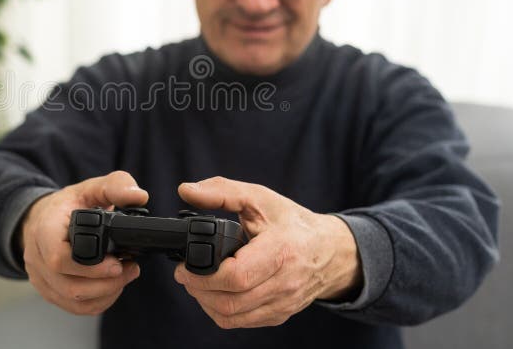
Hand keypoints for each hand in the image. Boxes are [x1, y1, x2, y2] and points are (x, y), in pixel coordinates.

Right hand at [19, 170, 147, 314]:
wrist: (43, 219)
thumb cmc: (67, 206)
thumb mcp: (89, 188)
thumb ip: (115, 186)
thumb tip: (138, 196)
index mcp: (44, 230)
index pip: (57, 258)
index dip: (90, 267)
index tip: (117, 262)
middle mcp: (37, 257)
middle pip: (70, 286)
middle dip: (106, 283)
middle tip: (130, 269)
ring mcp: (41, 278)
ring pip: (73, 301)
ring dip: (106, 293)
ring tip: (125, 275)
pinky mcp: (50, 291)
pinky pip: (74, 307)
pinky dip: (98, 301)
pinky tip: (112, 286)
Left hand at [173, 176, 360, 328]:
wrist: (329, 250)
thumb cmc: (292, 223)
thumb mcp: (259, 197)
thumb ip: (222, 192)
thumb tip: (186, 190)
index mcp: (281, 251)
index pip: (237, 276)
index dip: (203, 276)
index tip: (183, 267)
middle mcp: (285, 283)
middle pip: (230, 301)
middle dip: (198, 290)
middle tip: (183, 274)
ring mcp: (283, 303)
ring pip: (233, 317)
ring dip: (205, 302)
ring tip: (195, 283)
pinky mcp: (279, 315)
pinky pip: (241, 322)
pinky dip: (220, 311)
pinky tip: (213, 294)